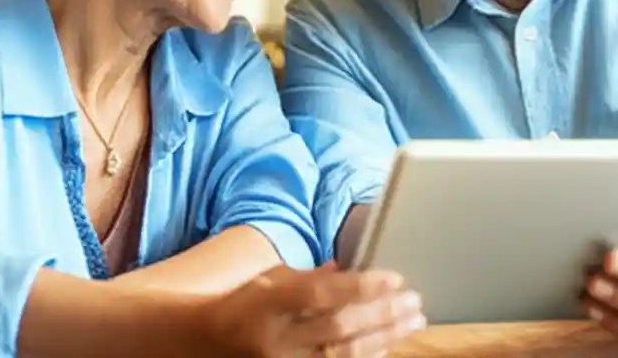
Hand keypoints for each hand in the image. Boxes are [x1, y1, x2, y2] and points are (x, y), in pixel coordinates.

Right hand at [204, 262, 425, 356]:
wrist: (203, 343)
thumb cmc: (242, 304)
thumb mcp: (269, 280)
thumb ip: (310, 277)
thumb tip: (350, 269)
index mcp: (268, 303)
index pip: (321, 294)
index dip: (361, 286)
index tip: (396, 277)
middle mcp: (276, 339)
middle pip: (340, 329)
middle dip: (383, 315)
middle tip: (414, 301)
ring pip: (344, 357)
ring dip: (385, 338)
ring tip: (412, 321)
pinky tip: (388, 347)